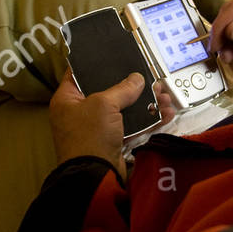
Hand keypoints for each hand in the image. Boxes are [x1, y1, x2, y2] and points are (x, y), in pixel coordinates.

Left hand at [50, 68, 173, 178]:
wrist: (95, 176)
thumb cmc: (88, 137)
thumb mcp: (104, 104)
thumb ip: (122, 88)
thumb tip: (137, 79)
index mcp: (67, 99)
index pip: (78, 73)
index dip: (96, 64)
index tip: (114, 55)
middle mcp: (80, 112)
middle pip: (108, 91)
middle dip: (131, 85)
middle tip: (149, 78)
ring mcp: (97, 128)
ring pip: (124, 109)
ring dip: (145, 102)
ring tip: (163, 95)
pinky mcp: (112, 142)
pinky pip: (132, 126)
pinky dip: (148, 119)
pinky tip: (165, 112)